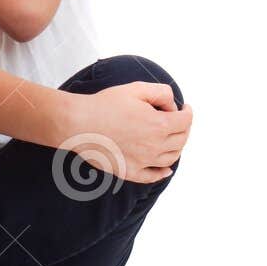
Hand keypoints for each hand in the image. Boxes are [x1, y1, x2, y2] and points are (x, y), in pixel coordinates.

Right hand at [61, 82, 192, 183]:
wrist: (79, 123)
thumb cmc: (104, 104)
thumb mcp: (136, 89)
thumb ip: (161, 93)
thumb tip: (172, 106)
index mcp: (159, 125)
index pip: (185, 121)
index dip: (188, 112)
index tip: (185, 108)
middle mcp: (155, 146)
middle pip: (181, 140)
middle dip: (184, 128)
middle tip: (179, 121)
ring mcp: (143, 161)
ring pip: (171, 158)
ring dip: (176, 147)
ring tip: (172, 138)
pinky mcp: (130, 171)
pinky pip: (153, 176)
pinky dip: (163, 173)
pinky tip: (166, 169)